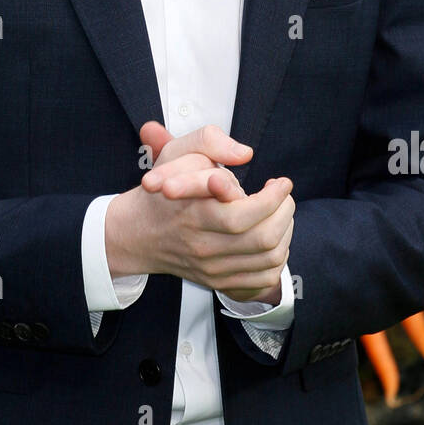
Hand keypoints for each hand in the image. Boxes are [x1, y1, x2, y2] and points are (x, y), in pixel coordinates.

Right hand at [103, 121, 293, 302]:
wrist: (138, 233)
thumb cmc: (164, 186)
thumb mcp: (178, 153)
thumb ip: (210, 143)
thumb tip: (245, 154)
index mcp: (193, 213)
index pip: (243, 215)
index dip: (273, 198)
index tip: (281, 182)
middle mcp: (203, 246)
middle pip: (263, 239)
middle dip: (284, 212)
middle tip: (283, 196)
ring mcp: (212, 268)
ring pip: (269, 259)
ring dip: (285, 232)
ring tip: (279, 213)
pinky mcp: (219, 282)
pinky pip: (263, 279)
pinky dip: (277, 259)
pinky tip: (272, 238)